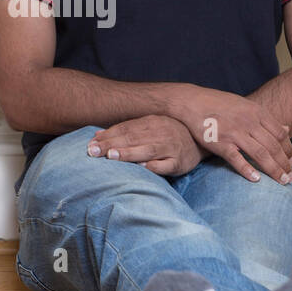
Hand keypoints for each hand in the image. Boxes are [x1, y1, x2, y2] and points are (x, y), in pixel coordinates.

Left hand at [87, 115, 206, 176]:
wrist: (200, 140)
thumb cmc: (168, 135)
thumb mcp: (147, 128)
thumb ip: (124, 131)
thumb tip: (96, 135)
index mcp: (151, 122)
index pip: (125, 129)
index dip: (107, 136)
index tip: (91, 144)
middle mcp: (160, 133)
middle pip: (133, 138)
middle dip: (112, 144)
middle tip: (94, 151)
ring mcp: (170, 147)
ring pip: (147, 150)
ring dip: (129, 153)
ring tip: (112, 156)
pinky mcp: (179, 162)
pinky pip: (165, 165)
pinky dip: (154, 166)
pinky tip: (141, 168)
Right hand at [170, 86, 291, 183]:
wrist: (192, 102)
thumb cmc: (219, 104)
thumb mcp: (246, 106)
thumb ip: (265, 119)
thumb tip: (286, 128)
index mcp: (257, 113)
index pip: (280, 135)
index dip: (288, 150)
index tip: (291, 161)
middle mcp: (248, 122)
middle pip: (273, 147)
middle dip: (284, 164)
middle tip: (290, 177)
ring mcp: (234, 133)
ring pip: (261, 154)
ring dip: (274, 170)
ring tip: (282, 181)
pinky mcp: (220, 143)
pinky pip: (237, 159)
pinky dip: (248, 170)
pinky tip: (256, 179)